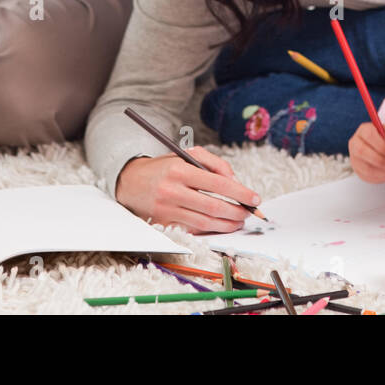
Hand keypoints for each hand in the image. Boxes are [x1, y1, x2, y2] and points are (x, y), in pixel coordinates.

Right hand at [115, 147, 259, 233]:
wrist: (130, 182)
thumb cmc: (164, 167)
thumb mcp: (187, 154)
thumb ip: (214, 164)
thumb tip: (235, 182)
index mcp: (179, 169)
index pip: (217, 184)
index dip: (240, 193)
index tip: (254, 198)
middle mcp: (171, 190)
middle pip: (213, 207)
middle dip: (236, 212)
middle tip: (248, 212)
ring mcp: (166, 210)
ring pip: (205, 223)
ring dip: (227, 224)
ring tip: (238, 221)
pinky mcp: (164, 224)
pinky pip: (192, 230)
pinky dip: (210, 230)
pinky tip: (220, 225)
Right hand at [349, 122, 384, 182]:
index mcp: (364, 130)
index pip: (369, 135)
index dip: (381, 146)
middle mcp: (355, 142)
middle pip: (361, 151)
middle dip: (380, 160)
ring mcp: (355, 157)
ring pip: (365, 167)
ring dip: (383, 171)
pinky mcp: (358, 170)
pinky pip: (368, 176)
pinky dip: (382, 177)